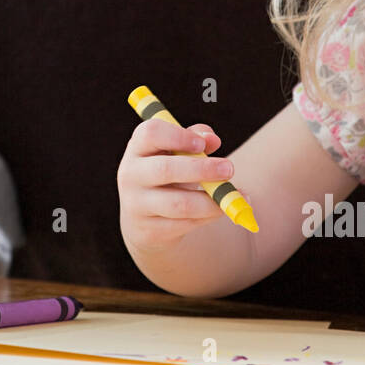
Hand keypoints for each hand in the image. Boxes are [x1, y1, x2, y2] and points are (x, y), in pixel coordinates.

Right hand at [117, 117, 233, 256]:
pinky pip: (185, 224)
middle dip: (202, 169)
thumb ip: (196, 138)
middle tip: (229, 168)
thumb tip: (212, 139)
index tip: (203, 144)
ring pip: (179, 203)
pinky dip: (208, 216)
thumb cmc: (167, 174)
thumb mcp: (176, 152)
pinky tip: (222, 210)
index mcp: (137, 147)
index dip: (178, 136)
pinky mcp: (148, 231)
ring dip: (211, 200)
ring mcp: (136, 204)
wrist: (144, 219)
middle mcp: (131, 174)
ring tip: (233, 196)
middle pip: (165, 169)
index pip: (151, 133)